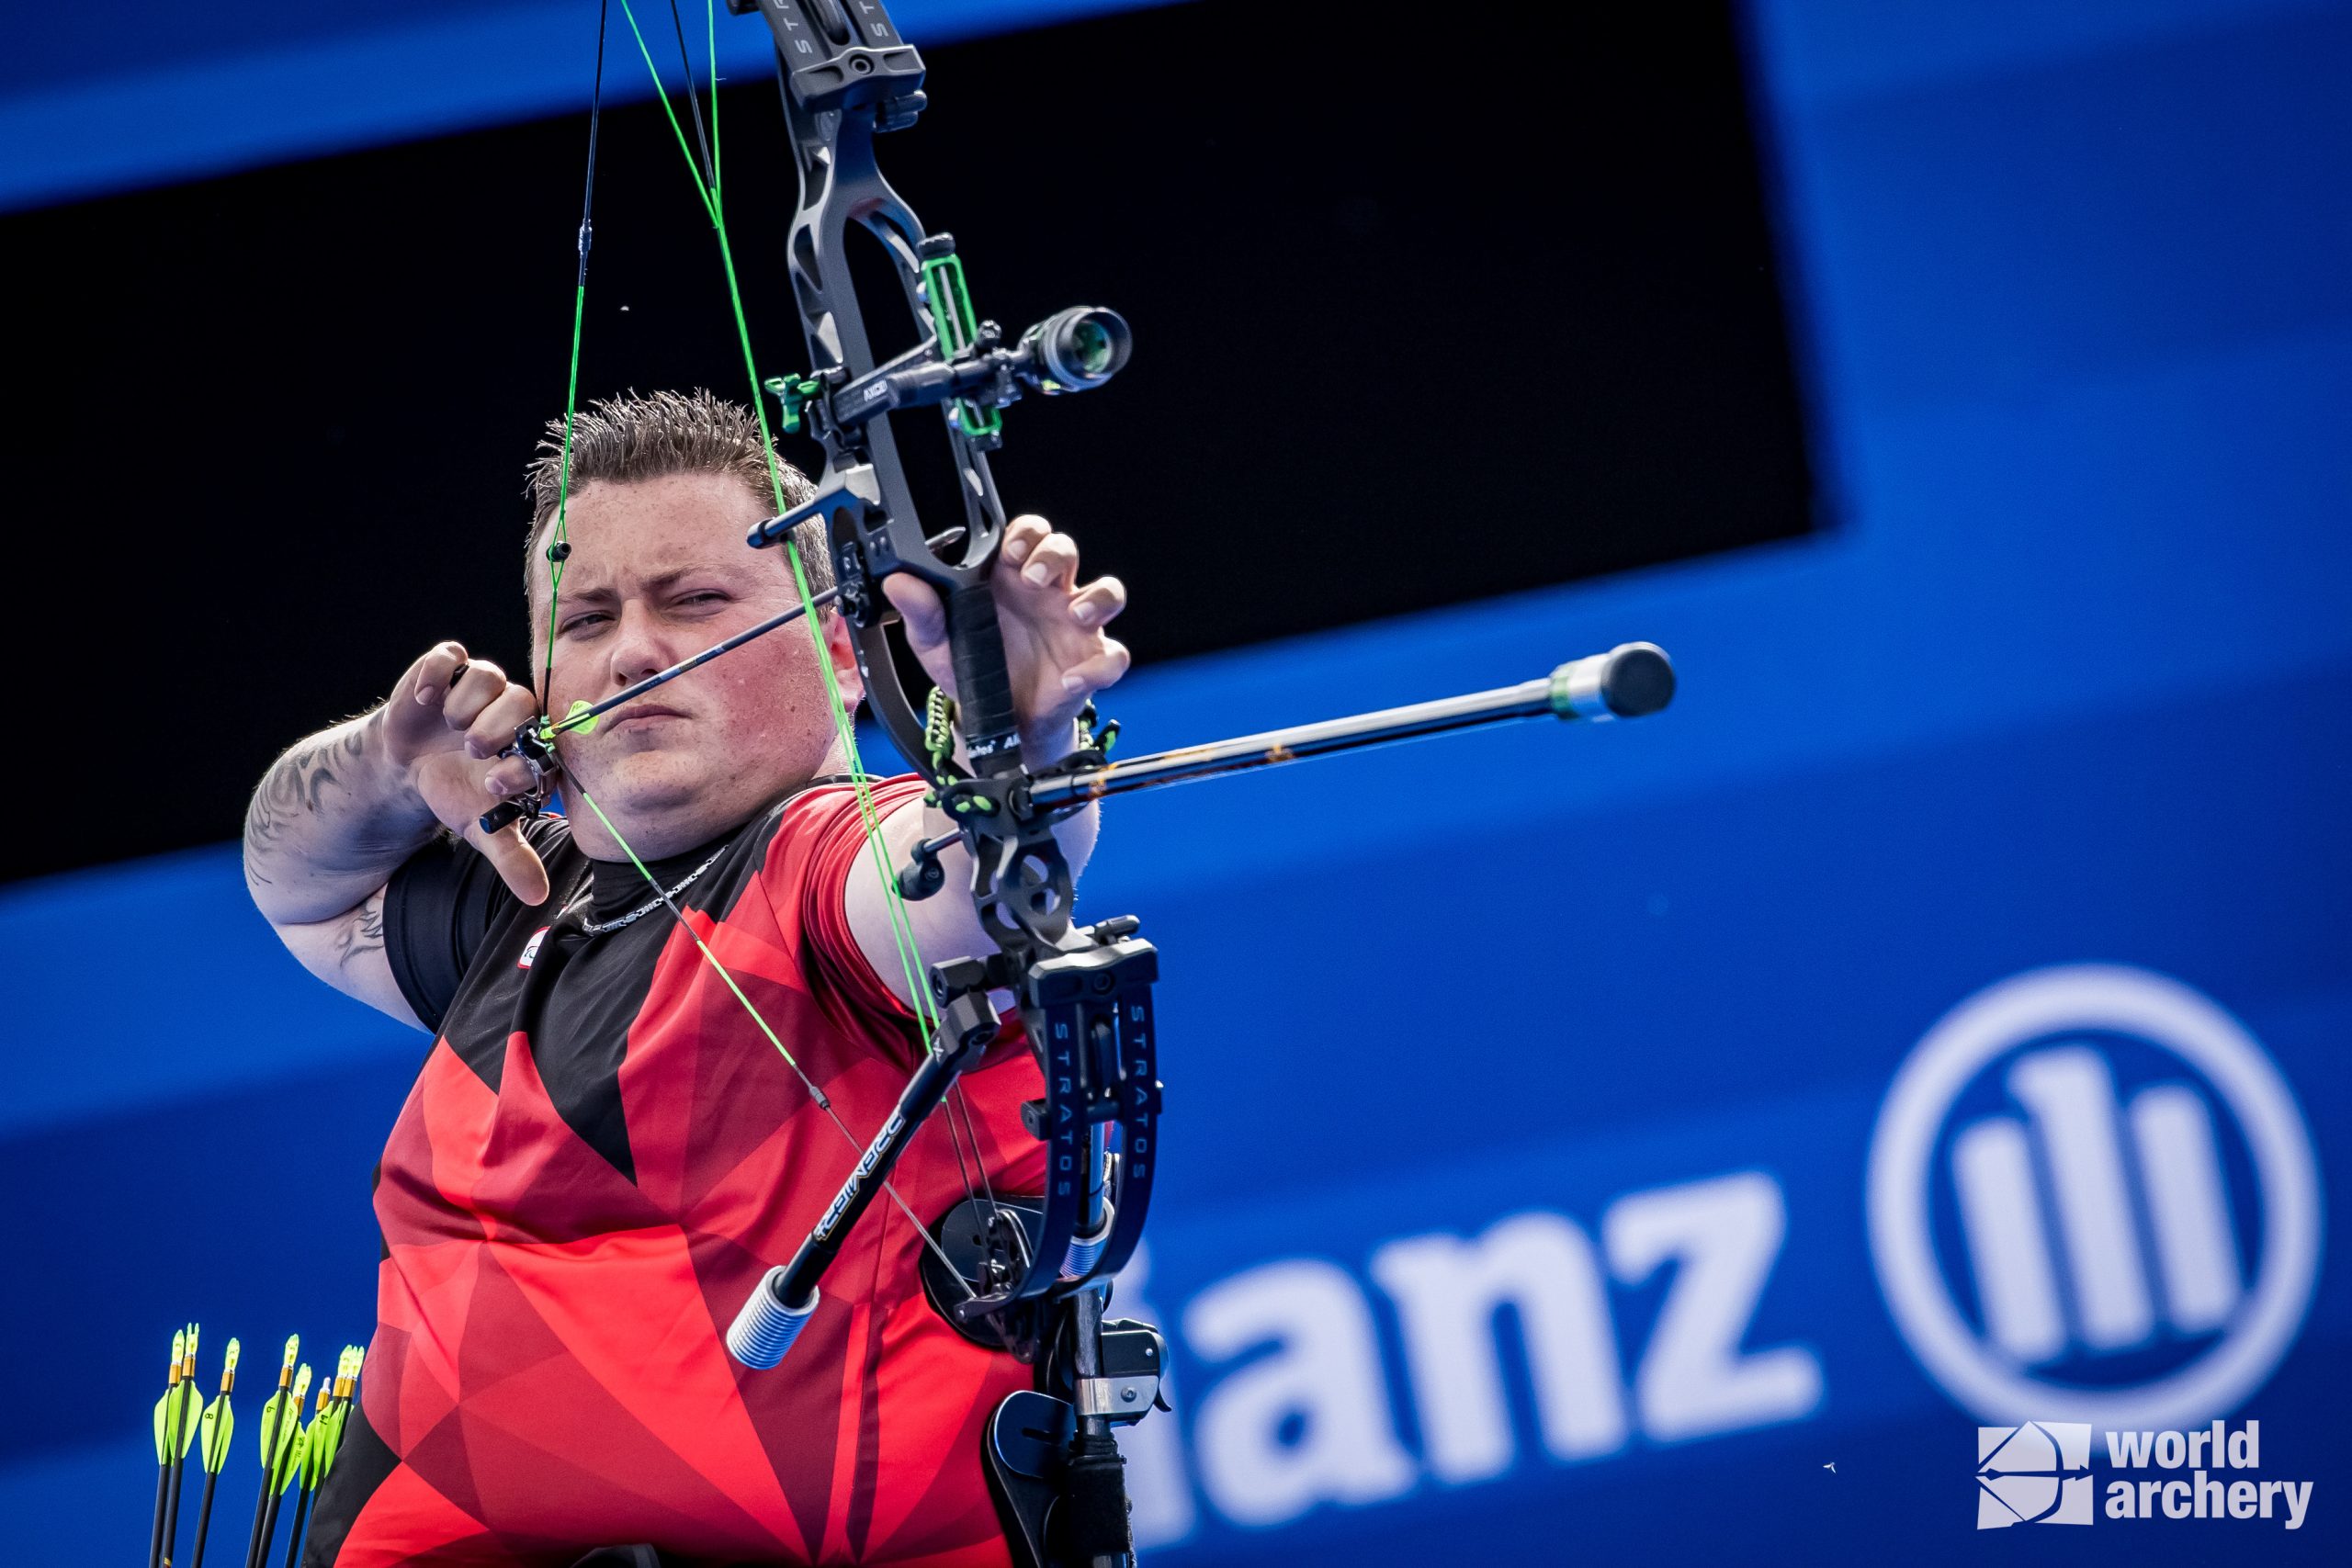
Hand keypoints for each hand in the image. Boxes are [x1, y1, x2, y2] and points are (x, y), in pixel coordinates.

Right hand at [386, 641, 552, 903]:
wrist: (409, 767)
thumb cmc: (456, 792)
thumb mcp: (482, 827)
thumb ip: (512, 857)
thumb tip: (538, 898)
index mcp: (529, 743)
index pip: (540, 741)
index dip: (520, 761)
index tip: (494, 785)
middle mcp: (510, 710)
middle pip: (519, 700)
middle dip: (495, 726)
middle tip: (472, 748)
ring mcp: (478, 688)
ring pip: (487, 675)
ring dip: (466, 702)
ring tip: (449, 725)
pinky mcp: (445, 670)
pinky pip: (448, 655)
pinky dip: (435, 673)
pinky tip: (425, 700)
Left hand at [882, 515, 1129, 757]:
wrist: (994, 722)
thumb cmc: (973, 668)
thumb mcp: (936, 642)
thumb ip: (921, 612)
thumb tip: (898, 582)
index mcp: (1010, 579)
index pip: (1027, 534)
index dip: (1025, 533)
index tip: (1009, 551)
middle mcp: (1047, 595)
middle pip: (1066, 551)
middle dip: (1054, 555)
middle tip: (1033, 578)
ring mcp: (1074, 626)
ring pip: (1108, 592)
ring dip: (1097, 596)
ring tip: (1073, 613)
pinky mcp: (1091, 662)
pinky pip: (1113, 657)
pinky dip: (1097, 667)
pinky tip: (1069, 679)